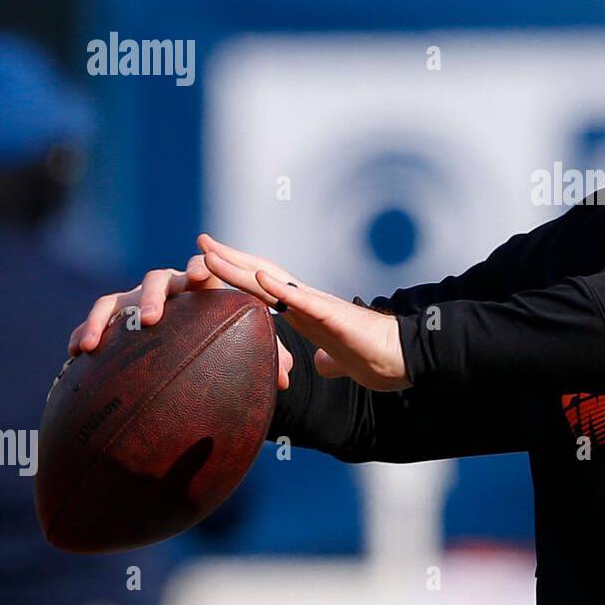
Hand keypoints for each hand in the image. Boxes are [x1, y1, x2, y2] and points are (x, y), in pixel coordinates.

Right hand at [66, 245, 294, 389]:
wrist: (195, 345)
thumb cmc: (228, 342)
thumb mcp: (248, 347)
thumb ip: (268, 355)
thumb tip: (289, 380)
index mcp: (202, 288)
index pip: (202, 268)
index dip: (201, 267)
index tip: (201, 276)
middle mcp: (168, 291)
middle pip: (156, 280)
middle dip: (152, 296)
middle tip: (151, 319)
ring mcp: (137, 302)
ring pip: (117, 298)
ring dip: (105, 317)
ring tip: (96, 342)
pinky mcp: (115, 320)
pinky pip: (96, 320)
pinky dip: (84, 331)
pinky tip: (76, 352)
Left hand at [199, 233, 409, 391]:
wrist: (402, 358)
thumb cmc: (374, 356)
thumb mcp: (338, 358)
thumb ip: (326, 357)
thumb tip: (320, 363)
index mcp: (306, 312)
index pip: (266, 287)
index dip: (238, 273)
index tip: (211, 260)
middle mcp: (308, 303)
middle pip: (263, 275)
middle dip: (230, 260)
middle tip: (202, 242)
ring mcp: (320, 307)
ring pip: (274, 283)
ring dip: (242, 269)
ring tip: (214, 255)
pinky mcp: (335, 317)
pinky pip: (302, 300)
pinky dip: (279, 288)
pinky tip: (260, 277)